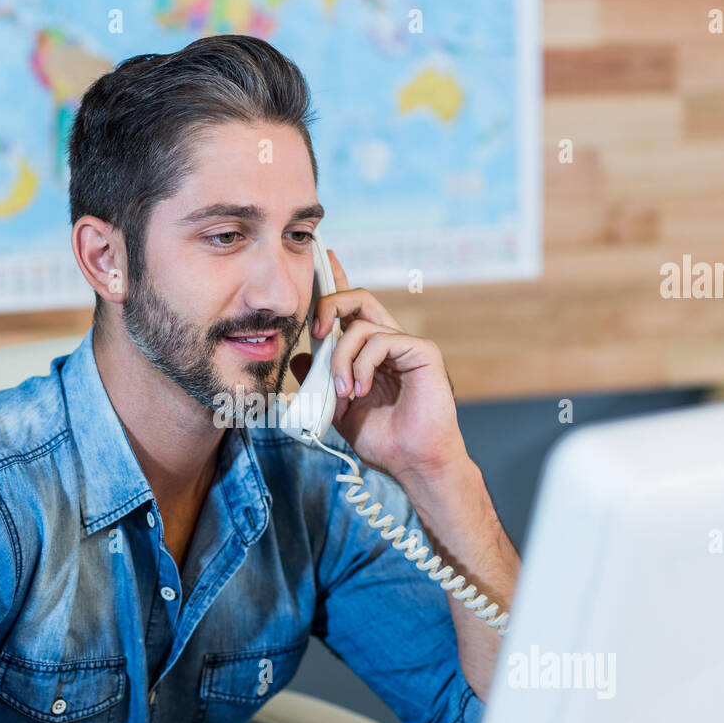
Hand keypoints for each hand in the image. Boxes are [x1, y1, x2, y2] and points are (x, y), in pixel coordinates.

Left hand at [289, 248, 468, 484]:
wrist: (414, 463)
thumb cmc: (384, 440)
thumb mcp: (339, 409)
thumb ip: (321, 382)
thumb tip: (301, 358)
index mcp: (371, 352)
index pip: (351, 309)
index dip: (337, 281)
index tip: (322, 259)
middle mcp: (389, 342)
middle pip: (357, 299)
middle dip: (328, 305)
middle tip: (314, 333)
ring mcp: (407, 345)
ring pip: (361, 325)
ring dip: (341, 359)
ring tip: (343, 391)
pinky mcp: (422, 352)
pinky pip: (381, 340)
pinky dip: (362, 364)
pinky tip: (359, 390)